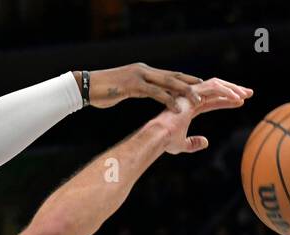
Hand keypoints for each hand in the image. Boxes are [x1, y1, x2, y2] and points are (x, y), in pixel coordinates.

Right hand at [86, 63, 203, 109]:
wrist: (85, 86)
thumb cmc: (101, 91)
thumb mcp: (122, 89)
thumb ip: (133, 89)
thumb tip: (137, 92)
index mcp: (142, 72)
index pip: (167, 75)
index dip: (183, 79)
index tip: (197, 84)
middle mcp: (143, 71)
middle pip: (172, 77)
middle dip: (190, 84)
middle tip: (205, 91)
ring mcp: (139, 77)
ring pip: (168, 83)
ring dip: (184, 93)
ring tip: (197, 101)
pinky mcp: (133, 85)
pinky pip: (155, 93)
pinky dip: (168, 100)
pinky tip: (177, 108)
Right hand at [148, 78, 252, 154]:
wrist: (159, 136)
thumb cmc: (167, 141)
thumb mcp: (182, 145)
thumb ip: (193, 143)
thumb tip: (206, 142)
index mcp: (189, 108)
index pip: (212, 101)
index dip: (226, 101)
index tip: (240, 102)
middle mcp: (191, 98)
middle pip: (216, 89)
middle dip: (233, 90)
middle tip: (249, 93)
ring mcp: (191, 94)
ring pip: (217, 85)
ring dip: (233, 89)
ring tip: (246, 94)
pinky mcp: (192, 93)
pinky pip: (213, 88)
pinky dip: (226, 91)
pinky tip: (237, 97)